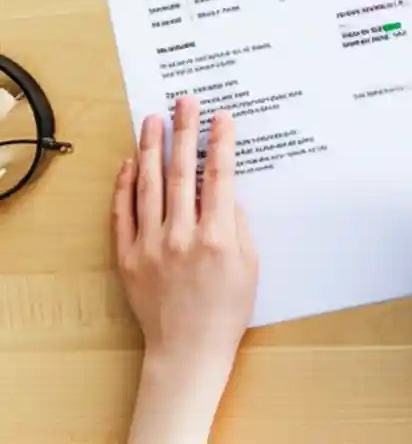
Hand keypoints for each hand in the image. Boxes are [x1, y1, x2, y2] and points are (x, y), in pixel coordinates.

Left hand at [114, 97, 258, 443]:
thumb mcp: (250, 264)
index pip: (219, 177)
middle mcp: (182, 236)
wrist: (189, 348)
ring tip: (152, 120)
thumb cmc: (227, 308)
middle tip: (184, 102)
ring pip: (147, 185)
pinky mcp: (128, 257)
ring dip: (150, 148)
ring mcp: (151, 245)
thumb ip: (237, 223)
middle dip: (183, 132)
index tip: (221, 118)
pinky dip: (124, 185)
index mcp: (218, 237)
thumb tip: (224, 190)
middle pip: (181, 172)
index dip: (220, 143)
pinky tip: (129, 163)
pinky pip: (123, 213)